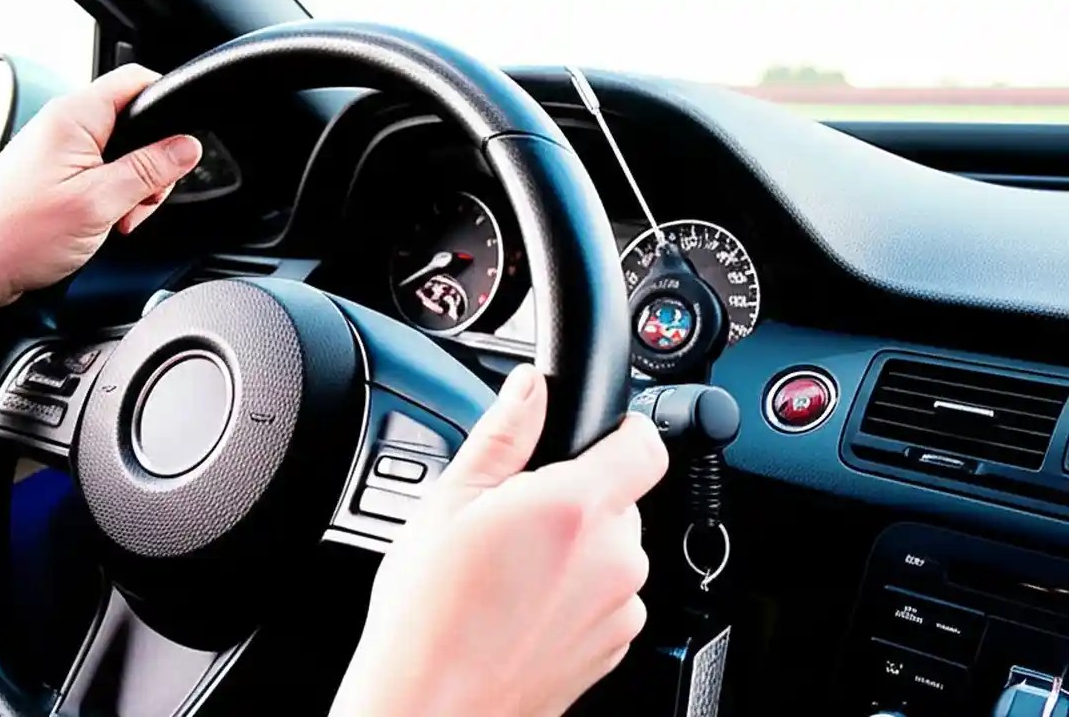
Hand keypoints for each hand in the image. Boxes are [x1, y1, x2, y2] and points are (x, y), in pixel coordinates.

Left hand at [0, 64, 201, 310]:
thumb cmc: (19, 234)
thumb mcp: (102, 201)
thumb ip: (150, 171)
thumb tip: (187, 148)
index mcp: (75, 117)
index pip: (136, 82)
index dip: (167, 106)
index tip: (181, 147)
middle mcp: (65, 126)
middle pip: (136, 127)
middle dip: (151, 169)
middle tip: (139, 203)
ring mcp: (59, 152)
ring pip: (121, 158)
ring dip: (132, 192)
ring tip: (115, 221)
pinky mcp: (56, 176)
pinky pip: (101, 178)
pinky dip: (111, 202)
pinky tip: (102, 225)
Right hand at [332, 365, 667, 716]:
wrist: (431, 704)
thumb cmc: (429, 615)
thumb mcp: (449, 503)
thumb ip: (502, 434)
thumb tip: (527, 388)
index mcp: (576, 507)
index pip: (645, 443)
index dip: (621, 430)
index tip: (594, 436)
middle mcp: (613, 557)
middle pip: (621, 500)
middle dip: (577, 498)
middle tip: (514, 519)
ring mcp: (618, 607)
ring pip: (613, 551)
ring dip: (578, 549)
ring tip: (510, 571)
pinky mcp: (613, 646)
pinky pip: (608, 597)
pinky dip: (577, 594)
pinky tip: (522, 606)